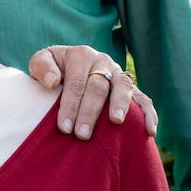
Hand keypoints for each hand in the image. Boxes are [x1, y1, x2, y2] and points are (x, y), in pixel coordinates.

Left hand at [28, 45, 157, 139]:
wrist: (66, 67)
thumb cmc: (51, 69)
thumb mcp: (40, 62)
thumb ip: (42, 66)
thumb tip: (54, 82)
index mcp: (81, 55)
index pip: (76, 82)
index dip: (70, 105)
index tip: (64, 127)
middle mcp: (102, 61)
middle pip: (98, 87)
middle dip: (90, 112)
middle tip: (82, 135)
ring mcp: (118, 73)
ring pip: (124, 87)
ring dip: (120, 106)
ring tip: (116, 123)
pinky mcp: (130, 87)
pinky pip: (144, 99)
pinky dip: (149, 113)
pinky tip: (150, 131)